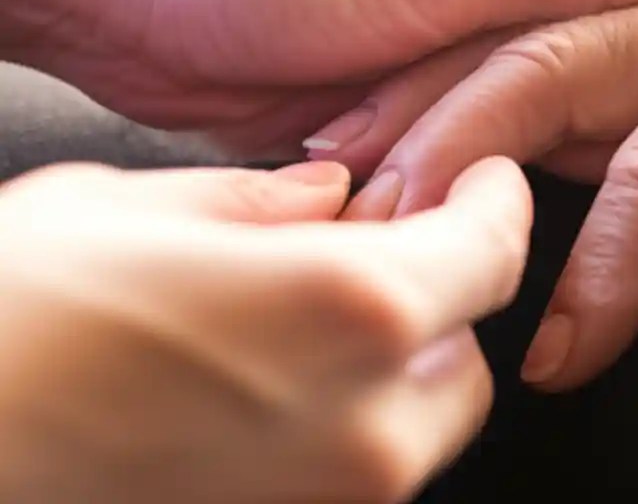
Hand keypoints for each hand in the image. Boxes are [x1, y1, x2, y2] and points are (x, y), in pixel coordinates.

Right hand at [0, 157, 530, 502]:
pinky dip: (334, 434)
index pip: (492, 253)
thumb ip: (252, 203)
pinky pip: (350, 480)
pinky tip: (252, 397)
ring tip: (291, 337)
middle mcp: (364, 425)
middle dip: (434, 306)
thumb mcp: (120, 213)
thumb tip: (317, 196)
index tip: (486, 183)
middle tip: (366, 266)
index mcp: (348, 309)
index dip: (496, 206)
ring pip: (414, 430)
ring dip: (385, 378)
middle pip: (463, 358)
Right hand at [333, 0, 637, 389]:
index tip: (562, 359)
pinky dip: (481, 92)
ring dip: (444, 114)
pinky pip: (564, 45)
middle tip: (389, 249)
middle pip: (563, 68)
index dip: (607, 275)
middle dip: (462, 162)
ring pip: (541, 42)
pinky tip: (421, 139)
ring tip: (358, 184)